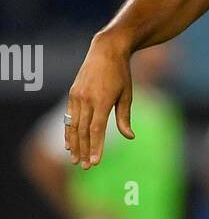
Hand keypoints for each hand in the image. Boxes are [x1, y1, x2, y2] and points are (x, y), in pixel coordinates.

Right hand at [65, 32, 134, 167]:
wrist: (106, 50)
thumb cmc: (121, 74)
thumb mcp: (127, 95)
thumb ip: (125, 118)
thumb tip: (130, 137)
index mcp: (102, 101)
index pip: (97, 130)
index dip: (95, 147)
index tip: (95, 162)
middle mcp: (87, 99)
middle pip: (83, 131)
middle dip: (84, 150)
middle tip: (84, 167)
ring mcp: (77, 96)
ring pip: (73, 125)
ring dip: (74, 144)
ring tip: (74, 160)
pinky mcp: (73, 93)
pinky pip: (69, 116)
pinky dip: (68, 131)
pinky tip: (69, 143)